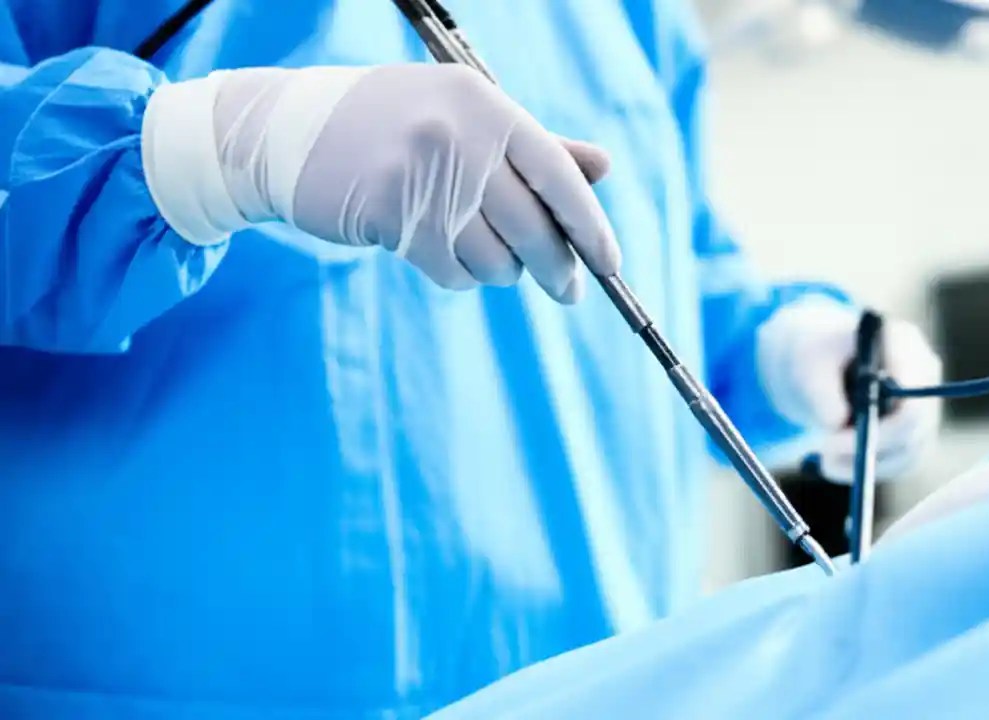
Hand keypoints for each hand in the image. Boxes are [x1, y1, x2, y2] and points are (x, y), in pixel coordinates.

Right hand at [143, 64, 619, 302]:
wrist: (285, 134)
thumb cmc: (391, 126)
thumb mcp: (463, 118)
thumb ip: (533, 147)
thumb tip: (603, 168)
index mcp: (484, 104)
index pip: (558, 173)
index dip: (590, 224)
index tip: (610, 263)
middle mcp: (457, 134)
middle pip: (533, 226)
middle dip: (558, 268)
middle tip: (569, 291)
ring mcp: (421, 175)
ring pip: (495, 257)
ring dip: (498, 270)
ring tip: (478, 252)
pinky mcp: (389, 214)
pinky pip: (453, 271)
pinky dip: (458, 274)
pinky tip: (439, 253)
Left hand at [757, 299, 942, 480]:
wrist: (821, 364)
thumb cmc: (816, 356)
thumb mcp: (807, 365)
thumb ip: (821, 391)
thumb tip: (837, 424)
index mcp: (904, 345)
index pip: (912, 396)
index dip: (881, 427)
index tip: (835, 439)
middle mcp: (924, 376)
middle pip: (914, 429)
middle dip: (869, 449)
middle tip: (824, 456)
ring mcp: (925, 406)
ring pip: (907, 453)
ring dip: (864, 465)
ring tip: (824, 458)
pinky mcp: (915, 433)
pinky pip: (900, 464)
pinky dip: (867, 471)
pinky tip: (837, 463)